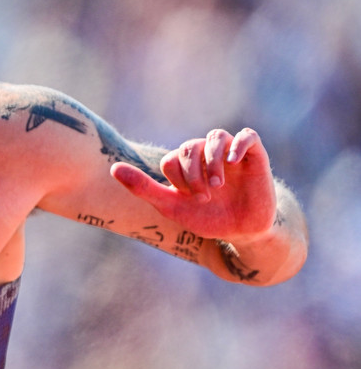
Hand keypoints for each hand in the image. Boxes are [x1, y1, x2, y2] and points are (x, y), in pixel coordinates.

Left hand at [111, 128, 277, 242]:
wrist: (241, 232)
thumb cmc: (205, 219)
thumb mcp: (170, 205)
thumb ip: (142, 187)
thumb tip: (113, 167)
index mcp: (185, 166)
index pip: (172, 159)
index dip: (177, 177)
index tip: (187, 198)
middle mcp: (206, 156)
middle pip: (190, 147)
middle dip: (192, 173)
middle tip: (202, 197)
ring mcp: (230, 155)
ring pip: (215, 136)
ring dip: (212, 161)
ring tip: (216, 185)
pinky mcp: (255, 156)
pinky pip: (248, 136)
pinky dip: (238, 145)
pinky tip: (233, 163)